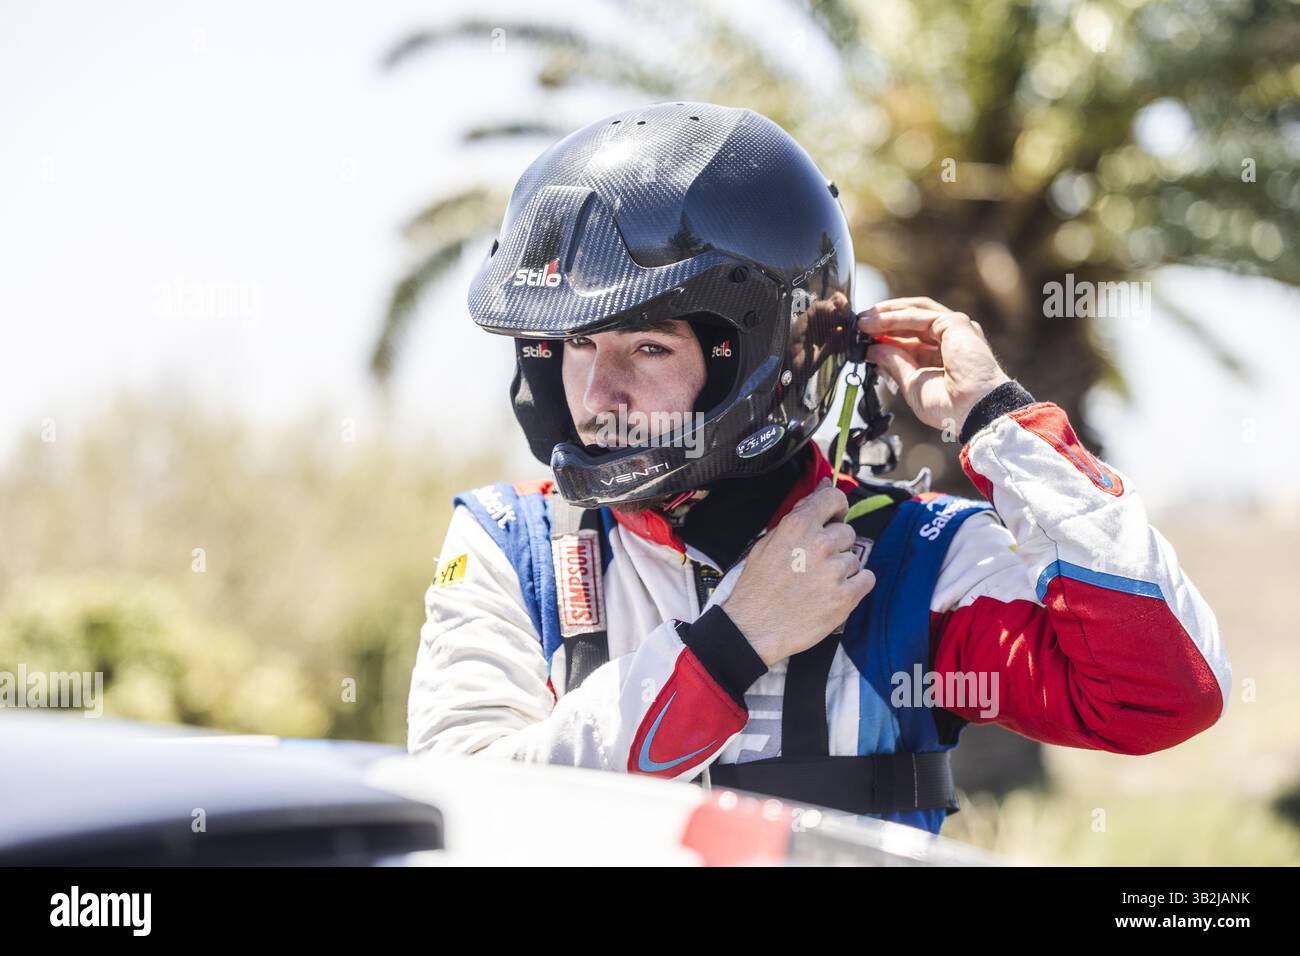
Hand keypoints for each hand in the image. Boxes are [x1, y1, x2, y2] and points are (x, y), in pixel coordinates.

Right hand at [721, 478, 875, 666]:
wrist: (753, 627)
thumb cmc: (758, 585)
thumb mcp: (768, 541)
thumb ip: (800, 512)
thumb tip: (825, 486)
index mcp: (798, 526)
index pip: (835, 499)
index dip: (836, 509)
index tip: (832, 520)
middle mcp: (820, 544)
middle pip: (847, 532)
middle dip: (835, 546)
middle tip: (814, 564)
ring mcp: (835, 571)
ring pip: (854, 558)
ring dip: (842, 569)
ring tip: (817, 584)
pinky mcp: (846, 597)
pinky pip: (866, 579)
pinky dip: (855, 586)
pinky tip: (833, 593)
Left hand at [857, 297, 1009, 433]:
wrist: (974, 411)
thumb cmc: (951, 407)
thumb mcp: (912, 384)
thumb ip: (894, 363)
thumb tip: (873, 351)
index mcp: (942, 355)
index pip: (909, 338)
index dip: (885, 336)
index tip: (862, 339)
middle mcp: (950, 339)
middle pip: (912, 320)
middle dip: (883, 321)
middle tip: (859, 325)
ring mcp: (955, 329)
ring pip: (915, 312)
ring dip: (887, 315)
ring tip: (863, 321)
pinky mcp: (955, 324)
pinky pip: (920, 316)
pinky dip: (896, 317)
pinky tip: (876, 323)